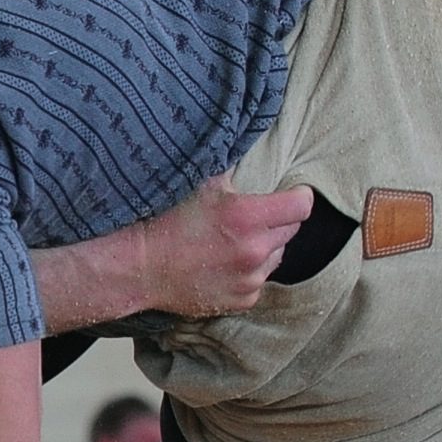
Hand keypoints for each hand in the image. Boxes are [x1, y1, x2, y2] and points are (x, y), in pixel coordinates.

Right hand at [134, 175, 312, 316]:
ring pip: (277, 255)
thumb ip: (233, 168)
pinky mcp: (243, 300)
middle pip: (291, 229)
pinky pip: (260, 279)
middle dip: (278, 219)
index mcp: (248, 217)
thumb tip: (248, 140)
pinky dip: (250, 271)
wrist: (139, 266)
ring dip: (265, 246)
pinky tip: (225, 263)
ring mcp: (250, 279)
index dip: (300, 195)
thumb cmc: (167, 219)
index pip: (302, 205)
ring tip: (234, 241)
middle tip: (254, 216)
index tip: (294, 193)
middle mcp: (254, 250)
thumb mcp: (201, 183)